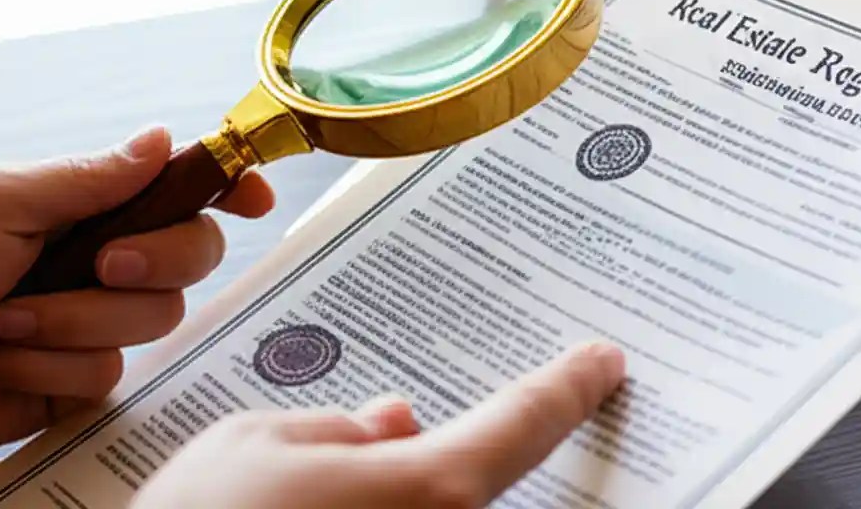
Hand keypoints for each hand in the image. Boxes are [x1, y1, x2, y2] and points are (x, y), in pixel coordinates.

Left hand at [0, 126, 273, 458]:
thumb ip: (86, 179)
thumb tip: (162, 137)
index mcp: (81, 203)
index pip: (177, 186)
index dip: (228, 187)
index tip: (253, 198)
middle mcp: (98, 257)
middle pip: (194, 253)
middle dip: (156, 260)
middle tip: (100, 264)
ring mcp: (90, 318)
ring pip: (154, 318)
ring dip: (73, 319)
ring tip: (2, 321)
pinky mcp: (74, 376)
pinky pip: (107, 371)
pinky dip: (46, 364)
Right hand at [132, 342, 624, 508]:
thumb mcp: (254, 442)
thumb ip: (337, 426)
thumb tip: (392, 422)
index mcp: (425, 491)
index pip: (524, 423)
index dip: (569, 386)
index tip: (606, 365)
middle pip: (472, 485)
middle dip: (441, 453)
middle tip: (397, 434)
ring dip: (400, 494)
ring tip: (306, 484)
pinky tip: (316, 503)